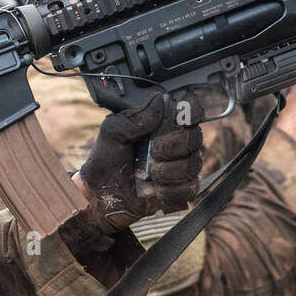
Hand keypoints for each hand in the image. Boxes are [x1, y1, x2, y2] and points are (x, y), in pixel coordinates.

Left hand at [78, 93, 202, 229]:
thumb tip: (159, 99)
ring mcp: (181, 167)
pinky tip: (154, 190)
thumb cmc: (106, 161)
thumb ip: (137, 118)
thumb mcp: (113, 134)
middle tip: (153, 151)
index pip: (190, 111)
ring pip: (193, 164)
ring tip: (148, 174)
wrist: (100, 195)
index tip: (181, 118)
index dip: (191, 112)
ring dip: (168, 170)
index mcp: (162, 124)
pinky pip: (189, 188)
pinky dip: (169, 191)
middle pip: (195, 137)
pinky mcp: (181, 191)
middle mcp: (176, 144)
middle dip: (172, 146)